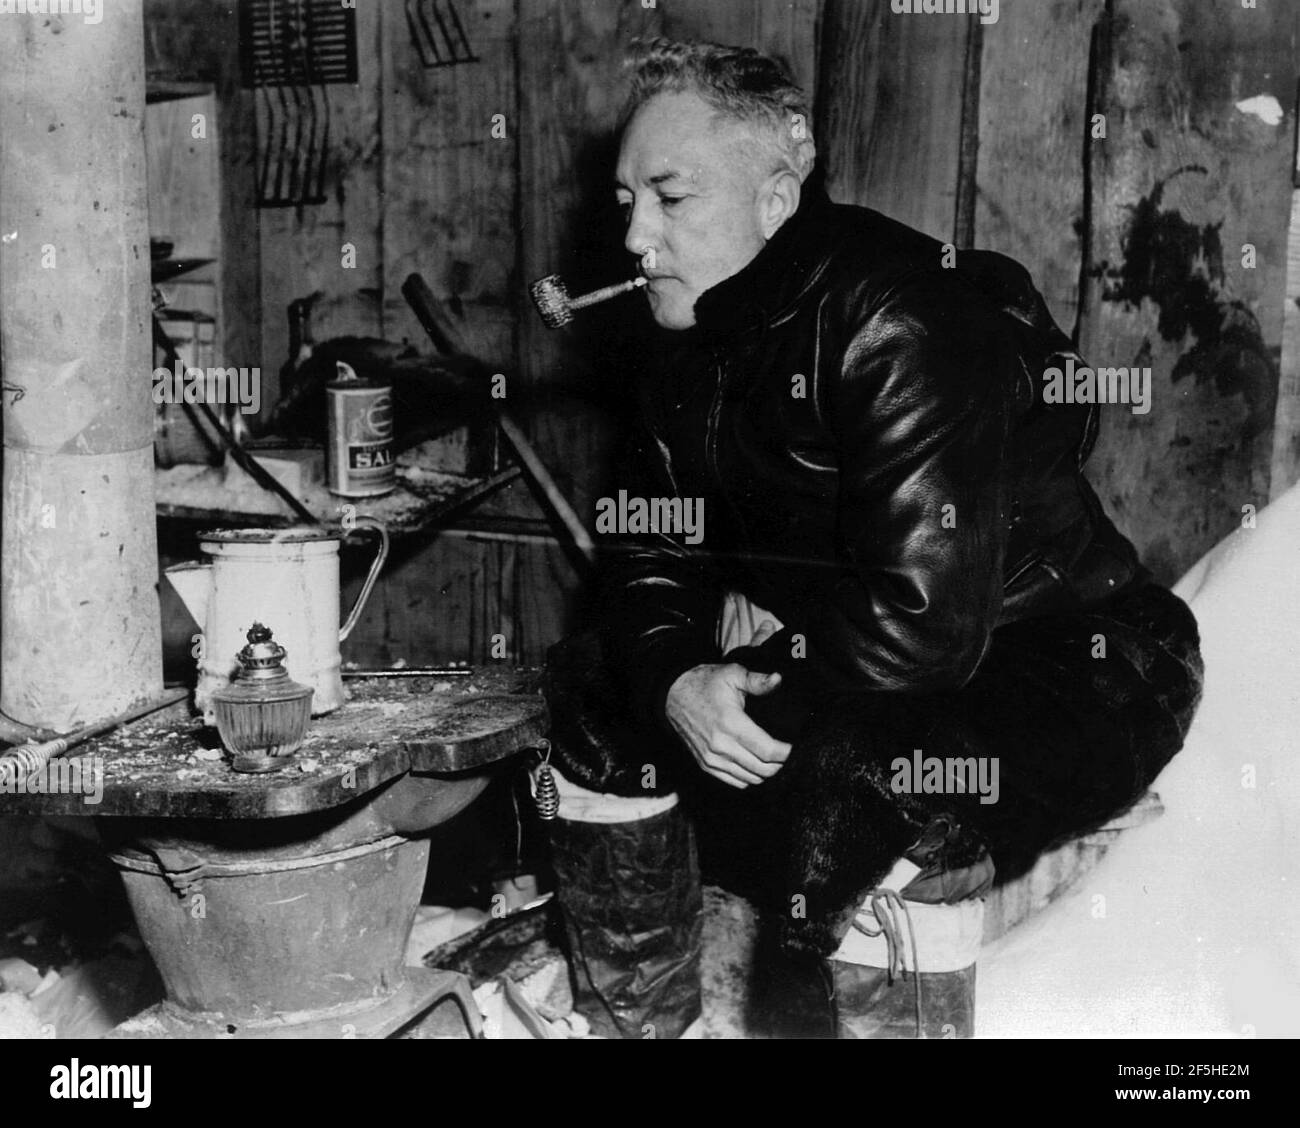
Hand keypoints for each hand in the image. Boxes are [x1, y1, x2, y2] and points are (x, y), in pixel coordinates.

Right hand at [664, 622, 791, 788]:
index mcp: (730, 723)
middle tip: (788, 753)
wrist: (671, 696)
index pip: (768, 751)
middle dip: (781, 764)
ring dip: (767, 772)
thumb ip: (757, 680)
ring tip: (775, 759)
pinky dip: (750, 778)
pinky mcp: (706, 766)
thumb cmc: (705, 683)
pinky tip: (756, 765)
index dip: (787, 753)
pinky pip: (736, 782)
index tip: (796, 747)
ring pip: (751, 779)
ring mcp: (712, 759)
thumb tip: (778, 679)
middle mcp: (720, 746)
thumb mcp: (732, 674)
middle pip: (763, 769)